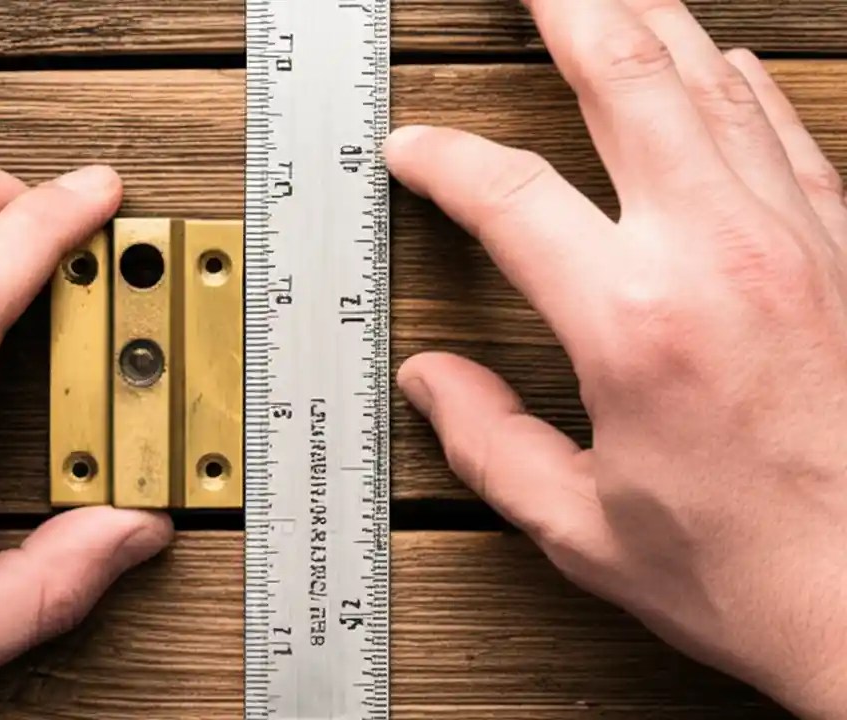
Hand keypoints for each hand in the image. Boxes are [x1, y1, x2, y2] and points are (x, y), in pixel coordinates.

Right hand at [386, 1, 846, 717]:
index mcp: (635, 323)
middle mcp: (719, 255)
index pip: (508, 195)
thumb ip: (488, 443)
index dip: (442, 160)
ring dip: (649, 22)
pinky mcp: (846, 251)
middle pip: (627, 77)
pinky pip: (783, 129)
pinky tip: (719, 60)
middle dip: (566, 9)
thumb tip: (432, 385)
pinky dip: (740, 82)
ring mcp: (796, 240)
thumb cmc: (757, 572)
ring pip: (711, 83)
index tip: (410, 151)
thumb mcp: (583, 528)